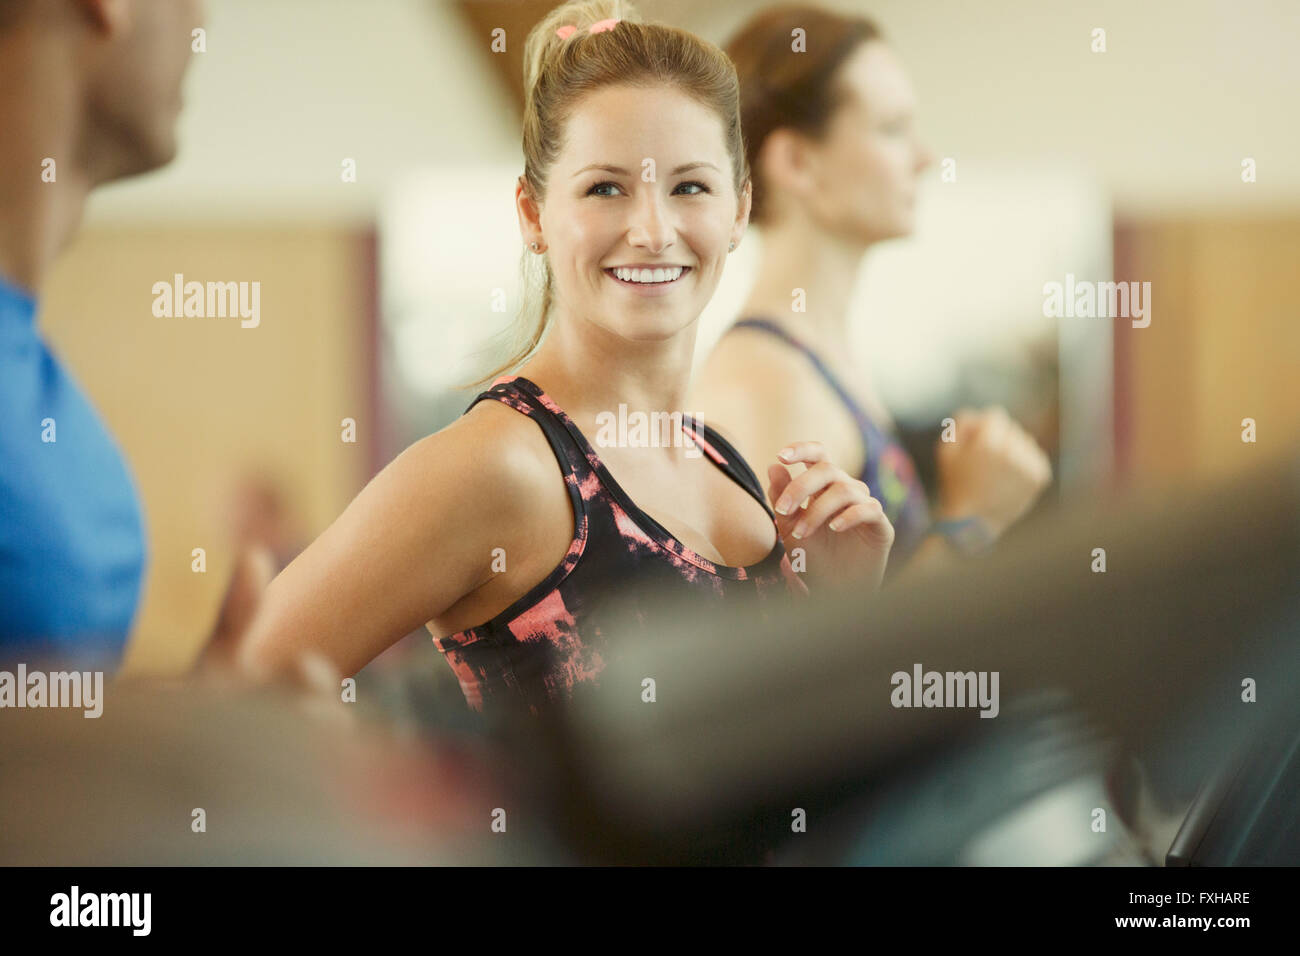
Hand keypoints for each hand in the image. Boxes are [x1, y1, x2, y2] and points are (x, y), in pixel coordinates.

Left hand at [767, 441, 894, 591]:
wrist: (836, 590)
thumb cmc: (814, 557)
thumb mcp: (789, 528)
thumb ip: (782, 499)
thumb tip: (773, 466)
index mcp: (824, 486)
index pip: (818, 455)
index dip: (802, 449)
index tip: (781, 455)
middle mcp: (846, 490)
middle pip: (828, 469)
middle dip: (801, 486)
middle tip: (783, 509)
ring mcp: (865, 505)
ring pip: (845, 489)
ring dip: (818, 510)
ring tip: (801, 533)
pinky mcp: (881, 525)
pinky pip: (869, 509)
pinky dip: (849, 516)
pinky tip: (835, 528)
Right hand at [934, 406, 1051, 535]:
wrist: (974, 523)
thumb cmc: (956, 485)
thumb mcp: (946, 451)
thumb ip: (960, 424)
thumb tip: (980, 416)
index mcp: (988, 443)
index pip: (995, 416)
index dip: (983, 429)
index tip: (976, 446)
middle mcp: (1012, 451)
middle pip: (1011, 428)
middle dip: (999, 439)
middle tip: (986, 463)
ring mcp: (1029, 464)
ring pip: (1024, 441)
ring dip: (1013, 450)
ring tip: (999, 472)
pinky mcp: (1040, 476)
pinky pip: (1034, 456)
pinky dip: (1024, 464)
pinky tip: (1010, 478)